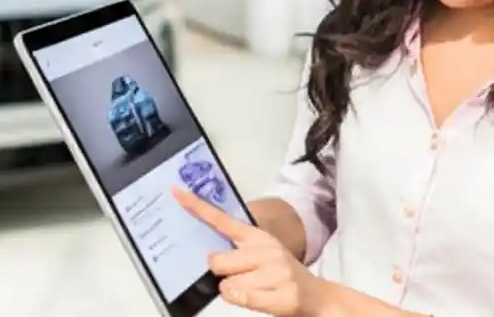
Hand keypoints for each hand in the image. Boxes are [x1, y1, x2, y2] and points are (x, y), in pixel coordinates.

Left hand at [172, 186, 331, 316]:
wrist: (317, 297)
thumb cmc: (281, 276)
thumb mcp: (262, 253)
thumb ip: (237, 248)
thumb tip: (209, 254)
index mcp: (257, 236)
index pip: (222, 219)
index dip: (197, 206)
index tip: (176, 192)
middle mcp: (265, 249)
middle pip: (216, 261)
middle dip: (221, 273)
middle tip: (239, 276)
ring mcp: (274, 272)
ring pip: (226, 284)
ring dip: (233, 290)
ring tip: (254, 288)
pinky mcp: (280, 295)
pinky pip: (240, 298)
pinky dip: (241, 300)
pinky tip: (257, 297)